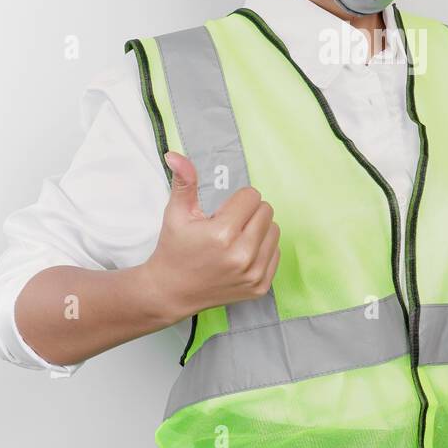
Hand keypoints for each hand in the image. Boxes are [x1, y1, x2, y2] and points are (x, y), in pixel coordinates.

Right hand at [140, 150, 281, 320]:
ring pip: (275, 230)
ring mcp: (253, 274)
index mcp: (222, 234)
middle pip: (266, 211)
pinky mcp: (260, 286)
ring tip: (236, 239)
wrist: (171, 292)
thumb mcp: (176, 214)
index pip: (252, 196)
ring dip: (258, 229)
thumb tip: (176, 155)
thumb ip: (184, 182)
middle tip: (228, 225)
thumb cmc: (174, 249)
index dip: (236, 201)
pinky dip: (263, 249)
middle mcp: (242, 255)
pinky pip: (276, 252)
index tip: (222, 212)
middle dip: (249, 213)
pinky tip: (242, 254)